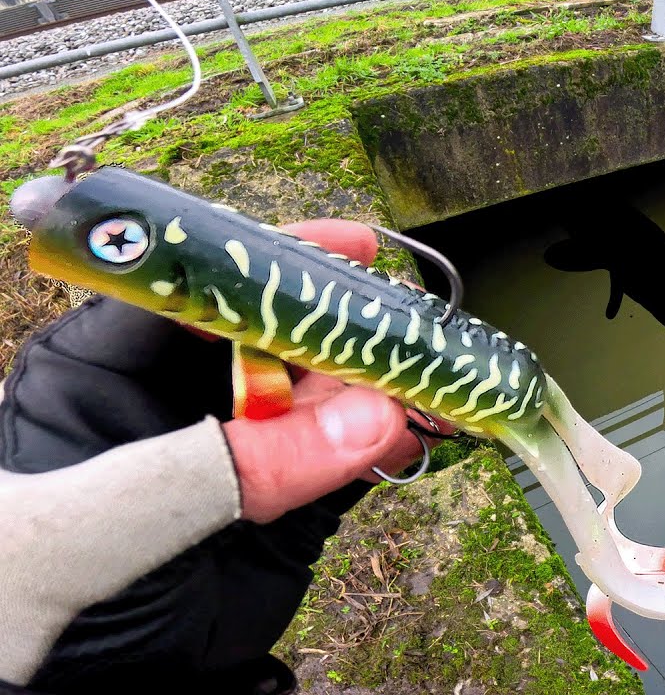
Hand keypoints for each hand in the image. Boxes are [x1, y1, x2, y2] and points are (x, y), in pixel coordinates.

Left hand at [0, 219, 444, 691]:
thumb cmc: (32, 601)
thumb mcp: (106, 525)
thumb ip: (227, 468)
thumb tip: (367, 420)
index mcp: (110, 371)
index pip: (200, 292)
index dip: (274, 264)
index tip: (352, 249)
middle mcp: (181, 402)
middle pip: (280, 341)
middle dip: (348, 331)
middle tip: (415, 331)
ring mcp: (238, 457)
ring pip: (325, 401)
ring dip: (382, 390)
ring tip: (437, 382)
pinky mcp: (282, 511)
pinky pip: (346, 464)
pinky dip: (389, 446)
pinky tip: (423, 431)